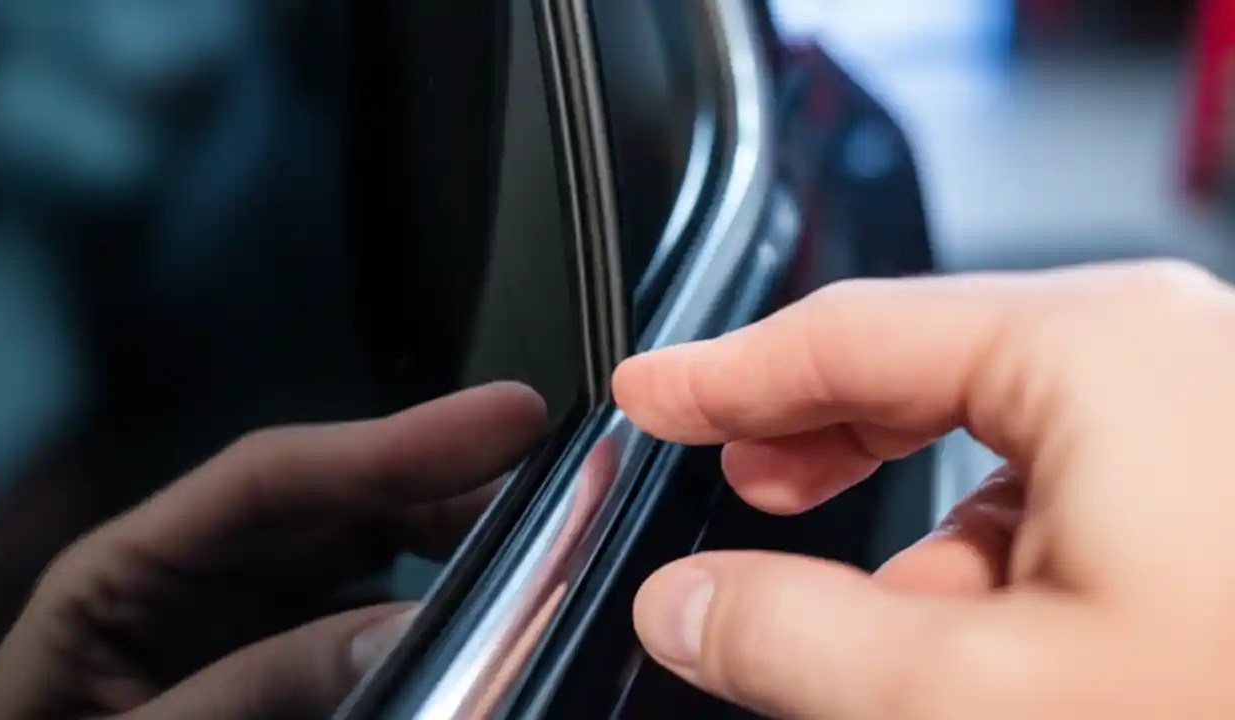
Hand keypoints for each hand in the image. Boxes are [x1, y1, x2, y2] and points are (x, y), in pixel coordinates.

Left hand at [0, 383, 545, 719]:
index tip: (507, 420)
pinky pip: (369, 623)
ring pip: (368, 555)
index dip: (394, 440)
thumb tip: (405, 626)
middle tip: (559, 474)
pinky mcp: (283, 668)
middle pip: (336, 502)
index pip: (273, 475)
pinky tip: (491, 613)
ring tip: (547, 534)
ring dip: (455, 541)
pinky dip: (435, 615)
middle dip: (445, 480)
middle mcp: (196, 579)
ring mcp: (245, 625)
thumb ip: (257, 687)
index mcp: (128, 572)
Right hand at [614, 261, 1234, 718]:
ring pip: (1005, 436)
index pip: (846, 332)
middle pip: (925, 363)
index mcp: (1096, 355)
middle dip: (815, 433)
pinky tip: (978, 637)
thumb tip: (684, 608)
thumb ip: (796, 643)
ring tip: (855, 614)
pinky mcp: (1230, 480)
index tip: (650, 396)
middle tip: (731, 474)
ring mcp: (1208, 413)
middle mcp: (1163, 354)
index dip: (722, 373)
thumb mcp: (981, 697)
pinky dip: (1001, 547)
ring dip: (913, 520)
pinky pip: (1079, 482)